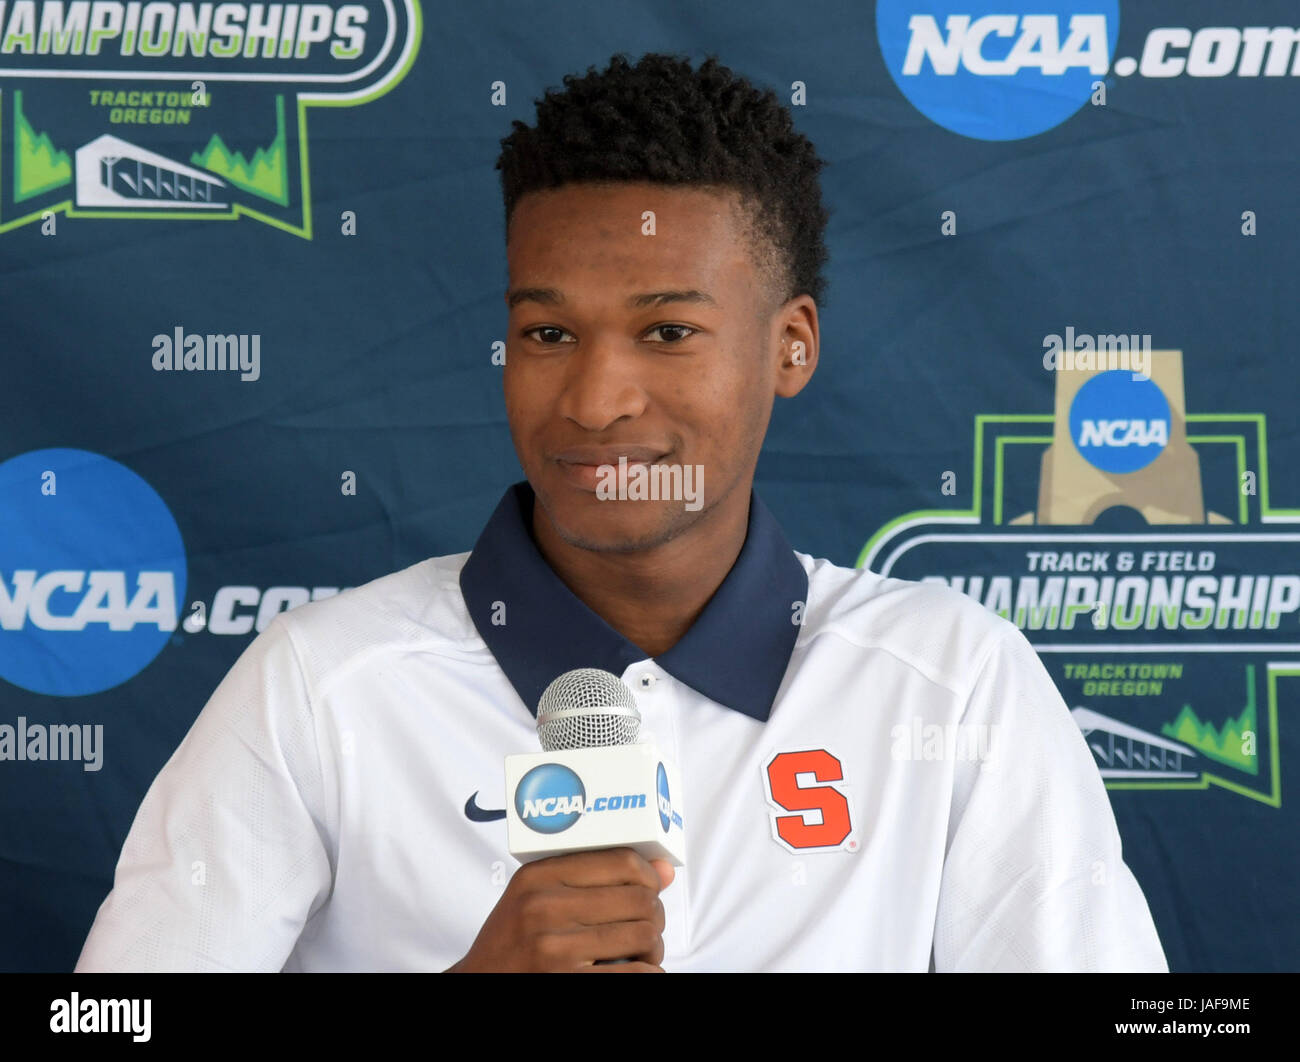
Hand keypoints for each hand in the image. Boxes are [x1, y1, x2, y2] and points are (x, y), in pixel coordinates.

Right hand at [444, 848, 674, 971]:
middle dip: (655, 915)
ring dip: (654, 948)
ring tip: (642, 953)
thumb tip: (665, 869)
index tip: (652, 887)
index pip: (621, 861)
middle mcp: (544, 908)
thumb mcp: (537, 897)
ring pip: (644, 936)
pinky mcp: (566, 982)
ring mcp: (554, 949)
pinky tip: (636, 972)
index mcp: (538, 877)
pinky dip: (648, 974)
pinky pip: (637, 974)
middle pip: (640, 899)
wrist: (479, 982)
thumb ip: (595, 878)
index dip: (649, 875)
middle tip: (648, 926)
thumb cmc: (514, 941)